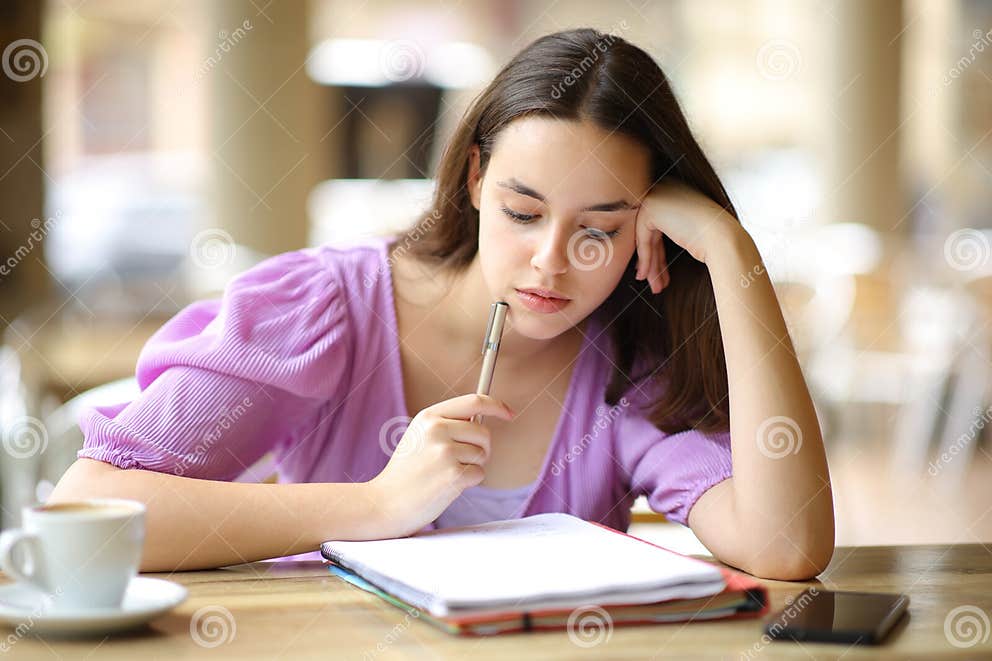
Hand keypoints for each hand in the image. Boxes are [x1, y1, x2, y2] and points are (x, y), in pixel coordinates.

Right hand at [367, 394, 514, 537]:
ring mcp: (444, 452)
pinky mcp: (452, 475)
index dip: (496, 405)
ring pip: (482, 454)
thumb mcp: (419, 436)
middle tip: (463, 461)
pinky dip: (469, 482)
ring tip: (447, 473)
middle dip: (482, 448)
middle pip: (483, 432)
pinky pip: (479, 474)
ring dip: (472, 466)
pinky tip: (447, 486)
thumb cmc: (406, 472)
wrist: (385, 503)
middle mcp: (436, 430)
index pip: (473, 401)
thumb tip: (483, 419)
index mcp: (429, 416)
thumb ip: (447, 424)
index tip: (509, 413)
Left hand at [633, 180, 740, 293]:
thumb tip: (653, 246)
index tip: (657, 271)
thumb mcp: (690, 232)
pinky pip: (642, 237)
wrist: (723, 237)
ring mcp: (658, 194)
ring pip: (646, 236)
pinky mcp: (651, 207)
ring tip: (653, 285)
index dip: (658, 251)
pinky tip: (645, 275)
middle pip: (653, 231)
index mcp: (679, 189)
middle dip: (654, 260)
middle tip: (655, 281)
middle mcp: (667, 187)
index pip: (662, 224)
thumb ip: (673, 231)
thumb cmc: (716, 238)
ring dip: (650, 263)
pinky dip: (645, 257)